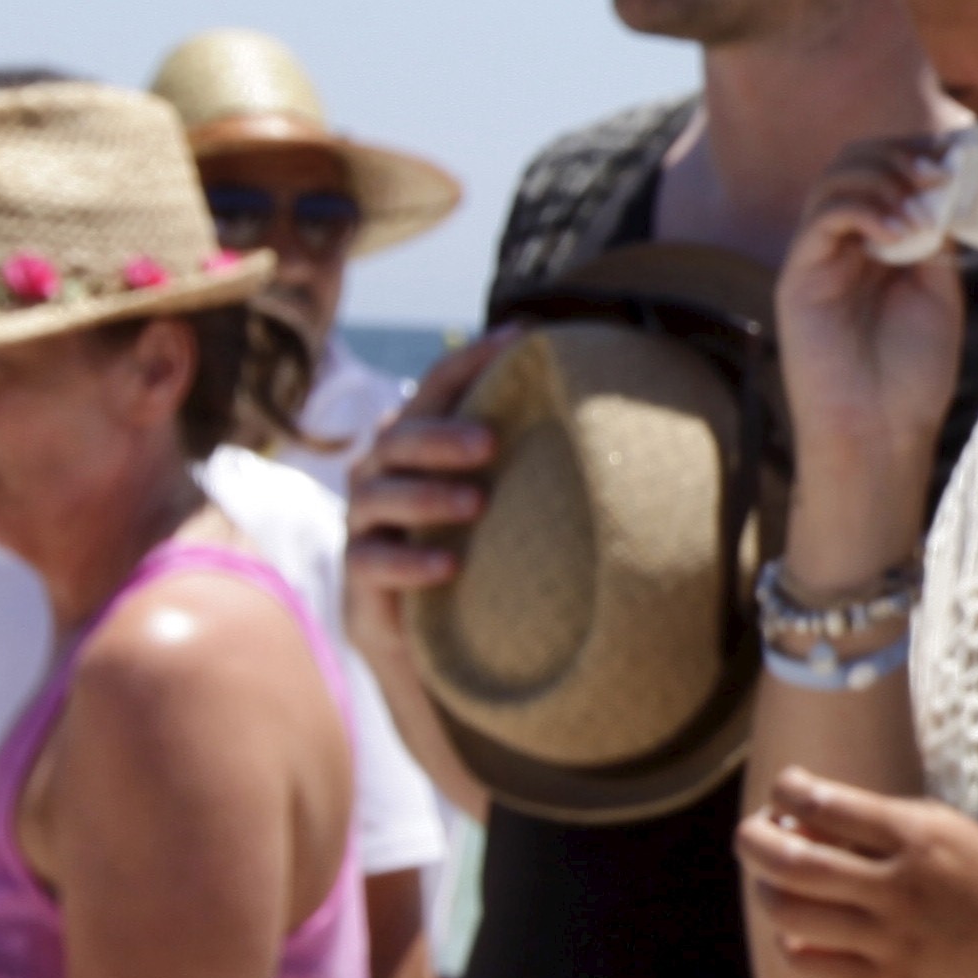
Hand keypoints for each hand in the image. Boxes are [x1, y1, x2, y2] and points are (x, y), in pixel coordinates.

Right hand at [341, 330, 515, 618]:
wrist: (430, 639)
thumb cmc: (480, 554)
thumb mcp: (504, 503)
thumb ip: (532, 458)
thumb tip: (617, 415)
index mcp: (418, 444)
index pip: (437, 386)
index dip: (471, 359)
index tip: (520, 337)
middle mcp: (382, 474)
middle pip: (400, 439)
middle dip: (442, 437)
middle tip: (491, 443)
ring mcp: (365, 524)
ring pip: (380, 495)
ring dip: (428, 495)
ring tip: (476, 503)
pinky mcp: (360, 577)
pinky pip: (373, 562)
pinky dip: (411, 562)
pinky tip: (451, 566)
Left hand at [737, 768, 977, 977]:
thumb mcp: (946, 832)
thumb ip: (879, 823)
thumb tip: (796, 819)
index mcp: (918, 836)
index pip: (824, 804)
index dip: (786, 791)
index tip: (783, 791)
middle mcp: (901, 886)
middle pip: (792, 862)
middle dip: (754, 841)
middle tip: (752, 834)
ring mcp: (894, 939)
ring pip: (793, 914)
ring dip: (767, 891)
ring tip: (773, 883)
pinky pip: (812, 966)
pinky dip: (792, 944)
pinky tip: (799, 932)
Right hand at [770, 137, 977, 564]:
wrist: (880, 434)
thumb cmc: (911, 374)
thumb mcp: (938, 289)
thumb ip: (936, 236)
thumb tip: (944, 184)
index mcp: (874, 243)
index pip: (884, 170)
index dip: (918, 153)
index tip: (960, 155)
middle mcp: (841, 243)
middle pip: (855, 162)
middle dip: (901, 156)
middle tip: (940, 174)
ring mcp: (816, 257)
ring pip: (836, 180)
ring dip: (886, 179)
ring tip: (923, 207)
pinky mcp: (798, 277)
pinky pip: (824, 218)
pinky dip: (865, 210)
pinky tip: (900, 232)